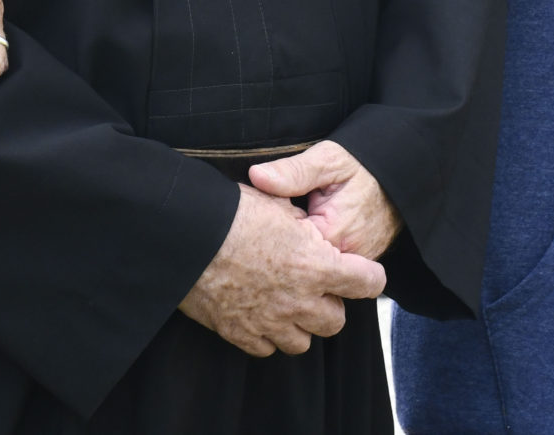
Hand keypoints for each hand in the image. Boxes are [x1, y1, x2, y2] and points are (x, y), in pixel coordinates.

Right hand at [178, 184, 385, 356]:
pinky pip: (268, 348)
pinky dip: (268, 335)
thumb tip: (309, 231)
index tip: (362, 273)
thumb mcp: (276, 204)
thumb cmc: (230, 213)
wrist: (185, 237)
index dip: (369, 276)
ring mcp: (270, 322)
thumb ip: (303, 225)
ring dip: (300, 324)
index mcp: (315, 264)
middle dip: (330, 304)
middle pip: (336, 321)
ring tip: (285, 302)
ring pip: (303, 342)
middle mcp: (299, 300)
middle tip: (314, 286)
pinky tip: (259, 312)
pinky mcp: (241, 334)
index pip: (368, 283)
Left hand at [249, 140, 400, 258]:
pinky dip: (321, 249)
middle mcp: (348, 256)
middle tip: (278, 219)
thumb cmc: (364, 164)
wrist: (403, 170)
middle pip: (303, 261)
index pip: (289, 247)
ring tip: (297, 222)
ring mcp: (358, 260)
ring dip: (304, 249)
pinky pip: (334, 262)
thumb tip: (258, 177)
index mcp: (334, 233)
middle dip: (286, 244)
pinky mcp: (363, 259)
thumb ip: (293, 172)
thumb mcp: (327, 160)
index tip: (266, 215)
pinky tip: (312, 231)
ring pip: (319, 264)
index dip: (273, 231)